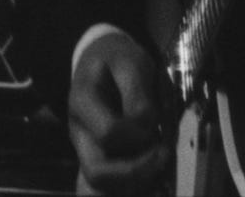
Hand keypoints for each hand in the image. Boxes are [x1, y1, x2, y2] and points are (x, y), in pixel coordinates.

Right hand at [67, 30, 168, 194]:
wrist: (101, 62)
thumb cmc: (117, 60)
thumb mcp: (131, 62)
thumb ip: (138, 93)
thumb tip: (148, 124)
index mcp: (82, 103)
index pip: (109, 133)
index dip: (139, 132)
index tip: (158, 120)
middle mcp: (79, 134)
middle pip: (96, 173)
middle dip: (137, 171)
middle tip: (165, 153)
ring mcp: (86, 150)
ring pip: (101, 187)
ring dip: (137, 180)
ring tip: (161, 160)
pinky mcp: (98, 159)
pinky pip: (108, 187)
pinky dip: (133, 183)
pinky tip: (153, 170)